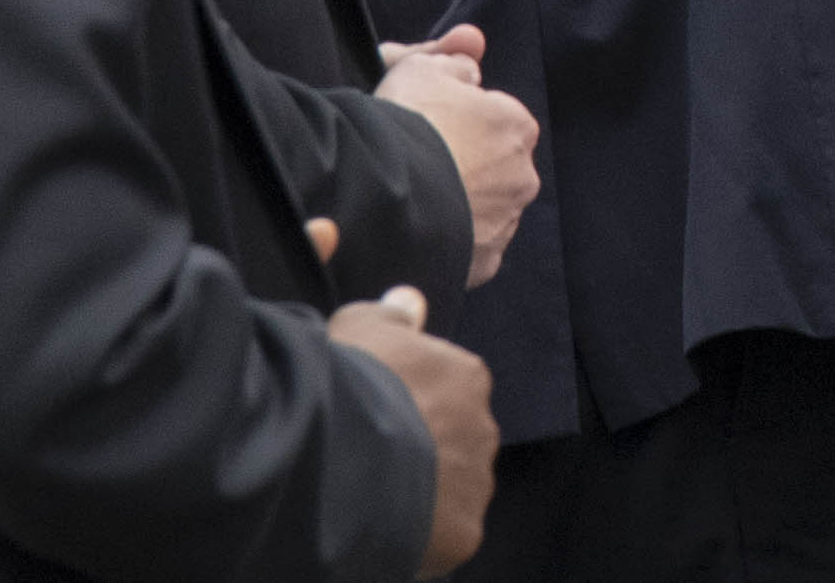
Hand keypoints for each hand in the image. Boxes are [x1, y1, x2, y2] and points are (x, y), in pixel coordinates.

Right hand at [330, 283, 496, 578]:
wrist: (351, 451)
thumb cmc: (355, 382)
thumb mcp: (360, 326)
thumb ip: (389, 314)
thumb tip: (409, 301)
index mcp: (467, 377)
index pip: (445, 389)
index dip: (408, 403)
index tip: (376, 413)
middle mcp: (483, 427)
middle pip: (453, 440)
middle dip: (421, 448)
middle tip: (374, 457)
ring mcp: (478, 482)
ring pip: (452, 489)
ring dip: (423, 491)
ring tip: (374, 494)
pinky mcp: (466, 532)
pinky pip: (444, 534)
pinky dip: (420, 534)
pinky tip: (385, 525)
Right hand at [377, 25, 538, 287]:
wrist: (389, 197)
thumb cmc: (407, 125)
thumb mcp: (420, 68)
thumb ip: (451, 57)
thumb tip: (472, 46)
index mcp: (517, 126)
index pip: (493, 118)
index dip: (456, 120)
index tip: (426, 126)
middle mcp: (523, 175)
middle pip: (492, 166)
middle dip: (464, 165)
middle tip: (418, 164)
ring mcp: (505, 223)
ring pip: (484, 209)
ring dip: (459, 204)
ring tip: (416, 200)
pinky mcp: (484, 263)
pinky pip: (469, 248)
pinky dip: (451, 241)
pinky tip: (422, 231)